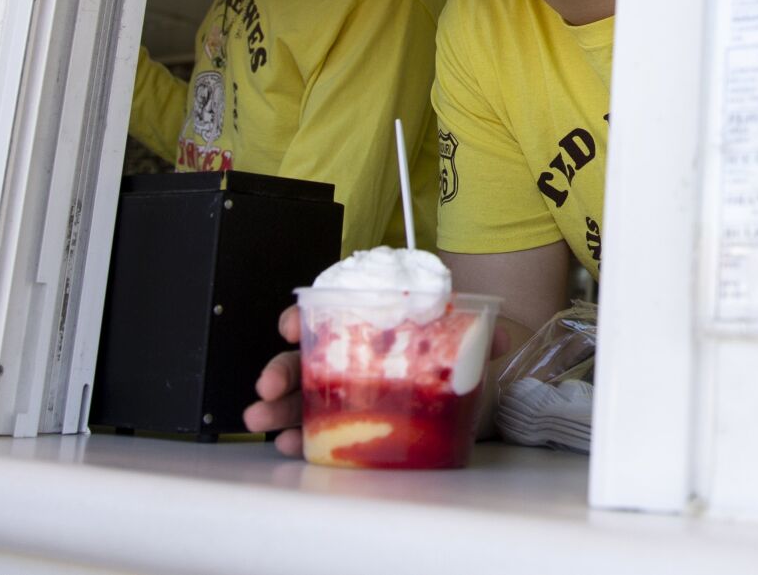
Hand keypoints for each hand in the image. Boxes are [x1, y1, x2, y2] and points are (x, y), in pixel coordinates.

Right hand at [241, 305, 514, 457]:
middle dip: (280, 370)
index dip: (304, 316)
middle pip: (304, 356)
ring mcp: (341, 387)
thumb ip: (477, 337)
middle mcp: (348, 354)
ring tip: (259, 419)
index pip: (327, 312)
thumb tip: (497, 337)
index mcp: (369, 324)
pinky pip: (313, 426)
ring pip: (299, 393)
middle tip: (267, 387)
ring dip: (277, 407)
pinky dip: (298, 436)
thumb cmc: (447, 351)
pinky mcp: (344, 419)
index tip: (291, 326)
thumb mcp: (461, 341)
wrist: (460, 380)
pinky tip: (290, 445)